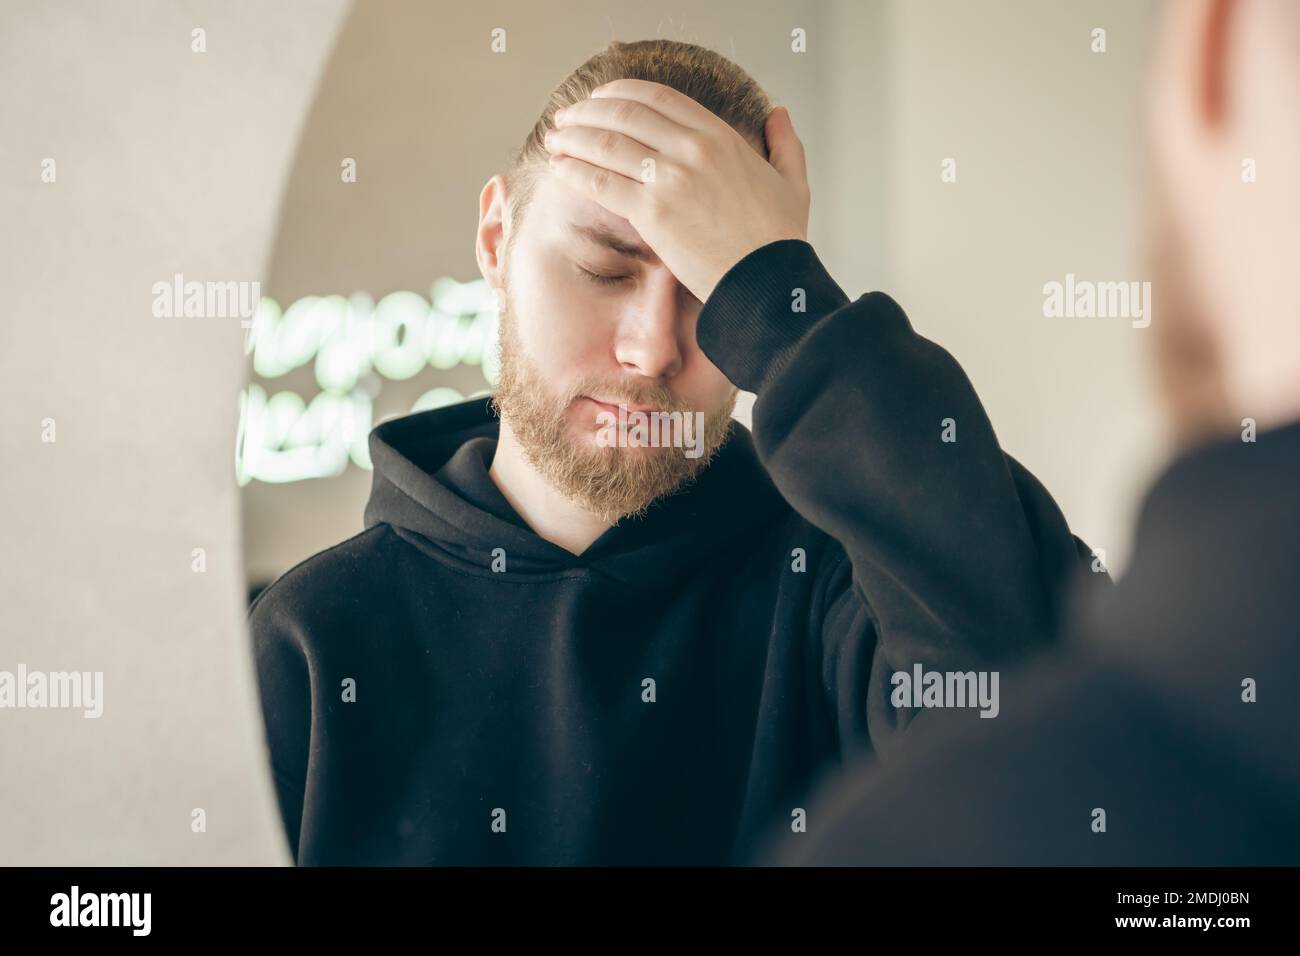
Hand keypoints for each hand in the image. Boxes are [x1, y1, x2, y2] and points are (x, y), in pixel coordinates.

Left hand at [545, 79, 810, 303]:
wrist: (768, 282)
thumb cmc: (779, 241)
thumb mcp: (793, 182)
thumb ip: (785, 143)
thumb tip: (778, 113)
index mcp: (720, 136)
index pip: (658, 96)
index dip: (620, 92)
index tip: (599, 98)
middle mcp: (692, 149)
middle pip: (624, 112)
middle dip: (587, 111)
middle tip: (566, 118)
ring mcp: (671, 179)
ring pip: (606, 143)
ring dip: (572, 137)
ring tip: (554, 140)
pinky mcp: (653, 214)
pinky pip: (601, 183)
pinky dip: (575, 171)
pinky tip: (559, 168)